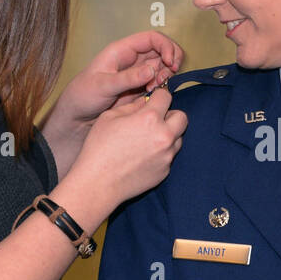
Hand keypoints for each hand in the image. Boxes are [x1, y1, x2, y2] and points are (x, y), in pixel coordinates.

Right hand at [57, 85, 186, 219]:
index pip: (166, 96)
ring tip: (148, 139)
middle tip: (155, 120)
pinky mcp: (165, 171)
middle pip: (182, 117)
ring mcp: (166, 155)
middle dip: (170, 114)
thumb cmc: (99, 148)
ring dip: (168, 134)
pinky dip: (161, 152)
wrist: (98, 183)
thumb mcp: (109, 117)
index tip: (153, 100)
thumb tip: (146, 101)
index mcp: (149, 118)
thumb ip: (132, 106)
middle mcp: (164, 136)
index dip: (158, 96)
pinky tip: (144, 156)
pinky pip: (169, 155)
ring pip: (178, 138)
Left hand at [59, 30, 184, 124]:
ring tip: (155, 87)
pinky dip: (162, 86)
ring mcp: (138, 73)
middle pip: (162, 49)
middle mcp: (133, 59)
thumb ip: (127, 78)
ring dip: (166, 75)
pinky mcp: (141, 87)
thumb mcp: (103, 85)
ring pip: (162, 66)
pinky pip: (158, 81)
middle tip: (170, 74)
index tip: (170, 62)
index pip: (151, 38)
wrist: (78, 115)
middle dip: (171, 60)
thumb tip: (151, 70)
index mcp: (122, 50)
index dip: (165, 46)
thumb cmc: (84, 95)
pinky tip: (152, 94)